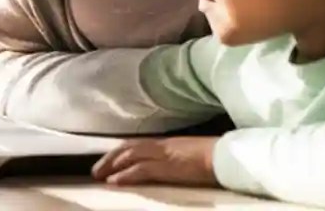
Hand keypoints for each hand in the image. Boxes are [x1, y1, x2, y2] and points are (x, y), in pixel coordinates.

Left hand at [91, 136, 219, 186]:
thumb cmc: (215, 157)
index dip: (119, 152)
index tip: (107, 161)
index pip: (136, 144)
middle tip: (95, 170)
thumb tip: (165, 164)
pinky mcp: (168, 167)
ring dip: (112, 166)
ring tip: (99, 175)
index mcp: (167, 143)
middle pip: (128, 148)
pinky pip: (142, 170)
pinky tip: (115, 181)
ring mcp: (164, 154)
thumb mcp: (189, 154)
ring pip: (130, 156)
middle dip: (110, 158)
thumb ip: (174, 157)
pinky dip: (126, 175)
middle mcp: (162, 145)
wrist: (228, 157)